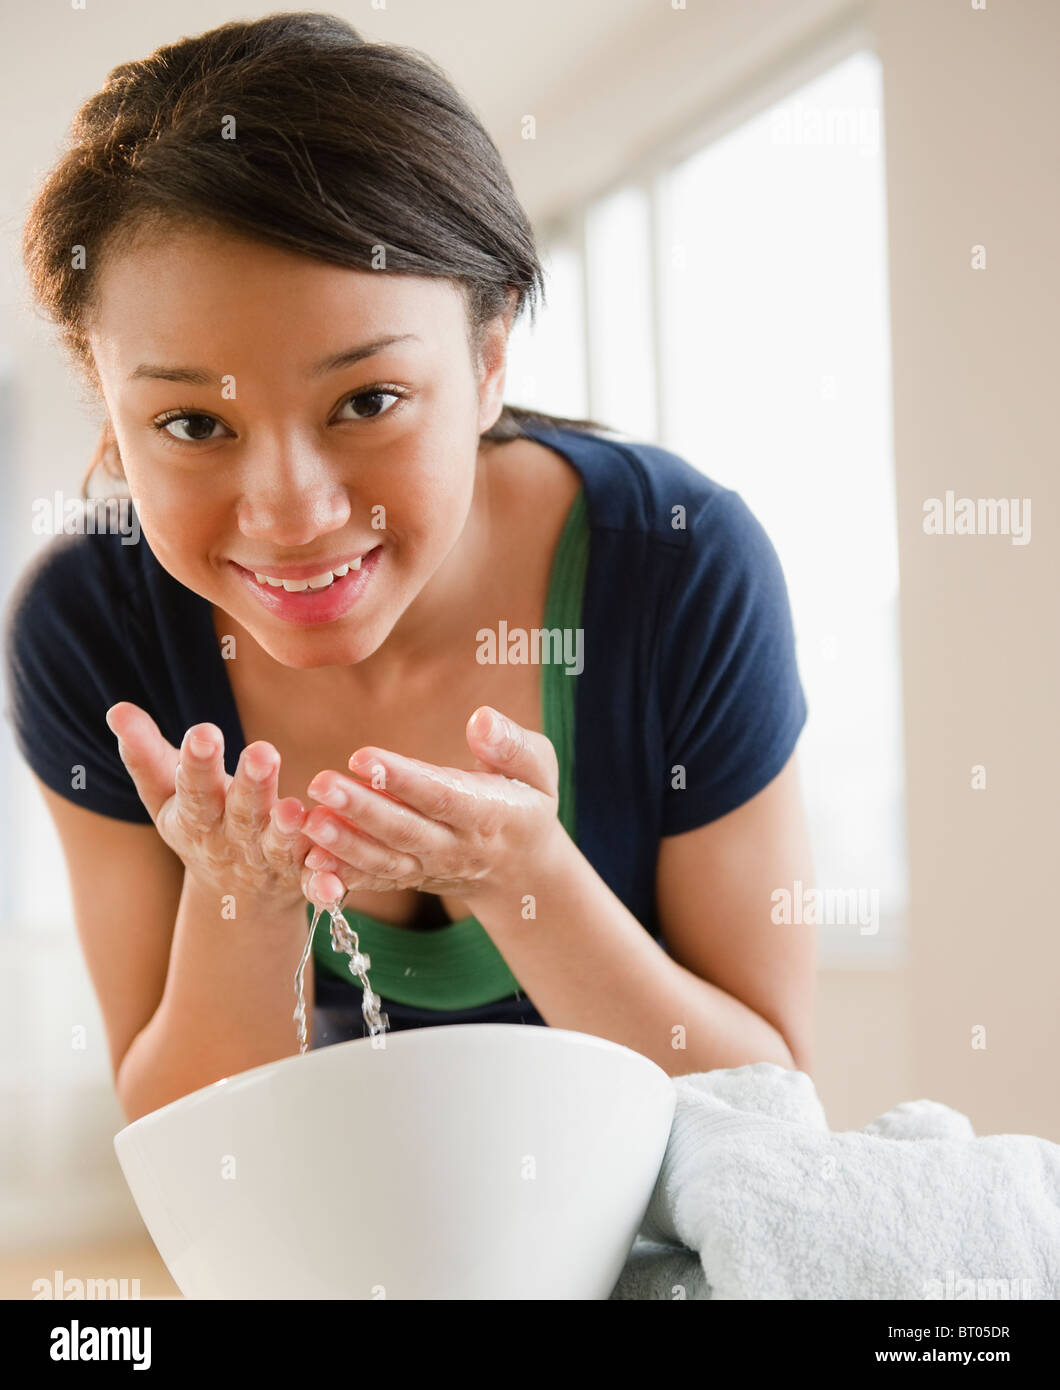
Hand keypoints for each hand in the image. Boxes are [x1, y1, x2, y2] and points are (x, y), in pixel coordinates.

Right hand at [105, 701, 314, 913]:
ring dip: (285, 830)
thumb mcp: (166, 795)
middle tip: (262, 753)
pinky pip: (314, 882)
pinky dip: (323, 881)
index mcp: (194, 818)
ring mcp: (267, 862)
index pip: (193, 789)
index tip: (204, 732)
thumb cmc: (201, 821)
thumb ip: (146, 754)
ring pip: (278, 846)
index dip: (197, 764)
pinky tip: (332, 868)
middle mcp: (231, 841)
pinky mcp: (302, 878)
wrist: (236, 896)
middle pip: (241, 813)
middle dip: (251, 785)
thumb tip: (117, 710)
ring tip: (295, 808)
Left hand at [299, 705, 560, 905]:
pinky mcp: (409, 879)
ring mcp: (430, 868)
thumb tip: (481, 719)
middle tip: (320, 782)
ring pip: (384, 860)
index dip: (403, 779)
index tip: (363, 756)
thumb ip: (513, 744)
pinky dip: (340, 874)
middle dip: (361, 810)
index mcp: (489, 814)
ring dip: (344, 843)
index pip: (441, 796)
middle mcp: (456, 847)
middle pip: (405, 831)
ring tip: (307, 820)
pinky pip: (373, 881)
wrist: (520, 868)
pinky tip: (308, 857)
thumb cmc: (525, 800)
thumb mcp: (538, 769)